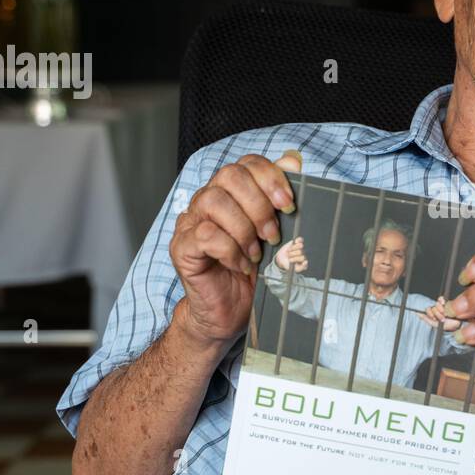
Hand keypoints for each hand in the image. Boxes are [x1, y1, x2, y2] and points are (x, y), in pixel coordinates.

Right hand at [169, 149, 301, 347]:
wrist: (230, 313)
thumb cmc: (253, 274)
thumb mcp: (277, 237)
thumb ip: (281, 201)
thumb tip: (293, 162)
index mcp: (232, 193)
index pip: (247, 164)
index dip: (270, 177)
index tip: (289, 205)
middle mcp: (208, 201)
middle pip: (229, 175)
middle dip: (259, 204)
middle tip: (273, 236)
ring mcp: (191, 222)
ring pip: (214, 201)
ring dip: (244, 228)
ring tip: (256, 253)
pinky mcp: (181, 247)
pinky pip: (205, 234)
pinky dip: (230, 250)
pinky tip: (241, 265)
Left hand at [417, 295, 462, 331]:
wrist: (456, 325)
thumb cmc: (446, 325)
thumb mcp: (434, 324)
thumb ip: (426, 319)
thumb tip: (417, 314)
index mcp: (432, 313)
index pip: (427, 309)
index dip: (429, 313)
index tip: (433, 317)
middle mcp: (436, 309)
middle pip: (432, 307)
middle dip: (436, 314)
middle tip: (441, 318)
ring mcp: (441, 305)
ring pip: (436, 304)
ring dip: (440, 311)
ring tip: (444, 315)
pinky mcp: (446, 302)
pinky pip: (441, 298)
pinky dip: (441, 301)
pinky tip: (444, 304)